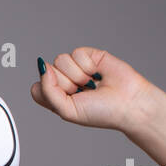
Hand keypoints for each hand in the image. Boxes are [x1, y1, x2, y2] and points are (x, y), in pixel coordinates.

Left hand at [30, 47, 155, 131]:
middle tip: (83, 92)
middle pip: (48, 72)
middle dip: (66, 84)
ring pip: (60, 60)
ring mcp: (76, 68)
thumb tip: (43, 67)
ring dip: (78, 74)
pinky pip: (77, 53)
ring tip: (91, 84)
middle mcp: (64, 82)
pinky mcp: (89, 56)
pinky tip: (97, 73)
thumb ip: (47, 91)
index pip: (36, 88)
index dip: (48, 91)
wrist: (128, 103)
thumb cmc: (101, 112)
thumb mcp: (67, 110)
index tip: (65, 98)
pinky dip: (87, 65)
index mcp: (56, 98)